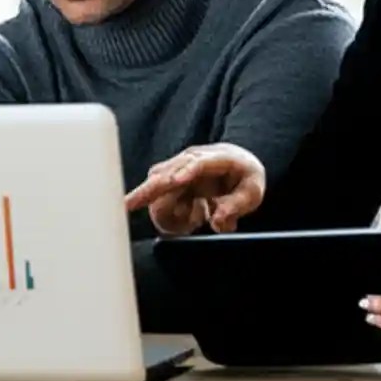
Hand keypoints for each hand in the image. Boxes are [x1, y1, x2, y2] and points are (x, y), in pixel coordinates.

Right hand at [124, 143, 264, 234]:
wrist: (237, 165)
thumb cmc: (245, 178)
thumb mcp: (252, 193)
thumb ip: (236, 206)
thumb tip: (218, 221)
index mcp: (218, 158)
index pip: (198, 163)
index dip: (185, 172)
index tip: (174, 182)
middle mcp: (193, 159)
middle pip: (165, 173)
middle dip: (147, 189)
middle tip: (127, 206)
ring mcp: (179, 166)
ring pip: (158, 186)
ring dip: (166, 209)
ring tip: (194, 222)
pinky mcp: (171, 177)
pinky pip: (159, 195)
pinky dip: (168, 212)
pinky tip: (189, 219)